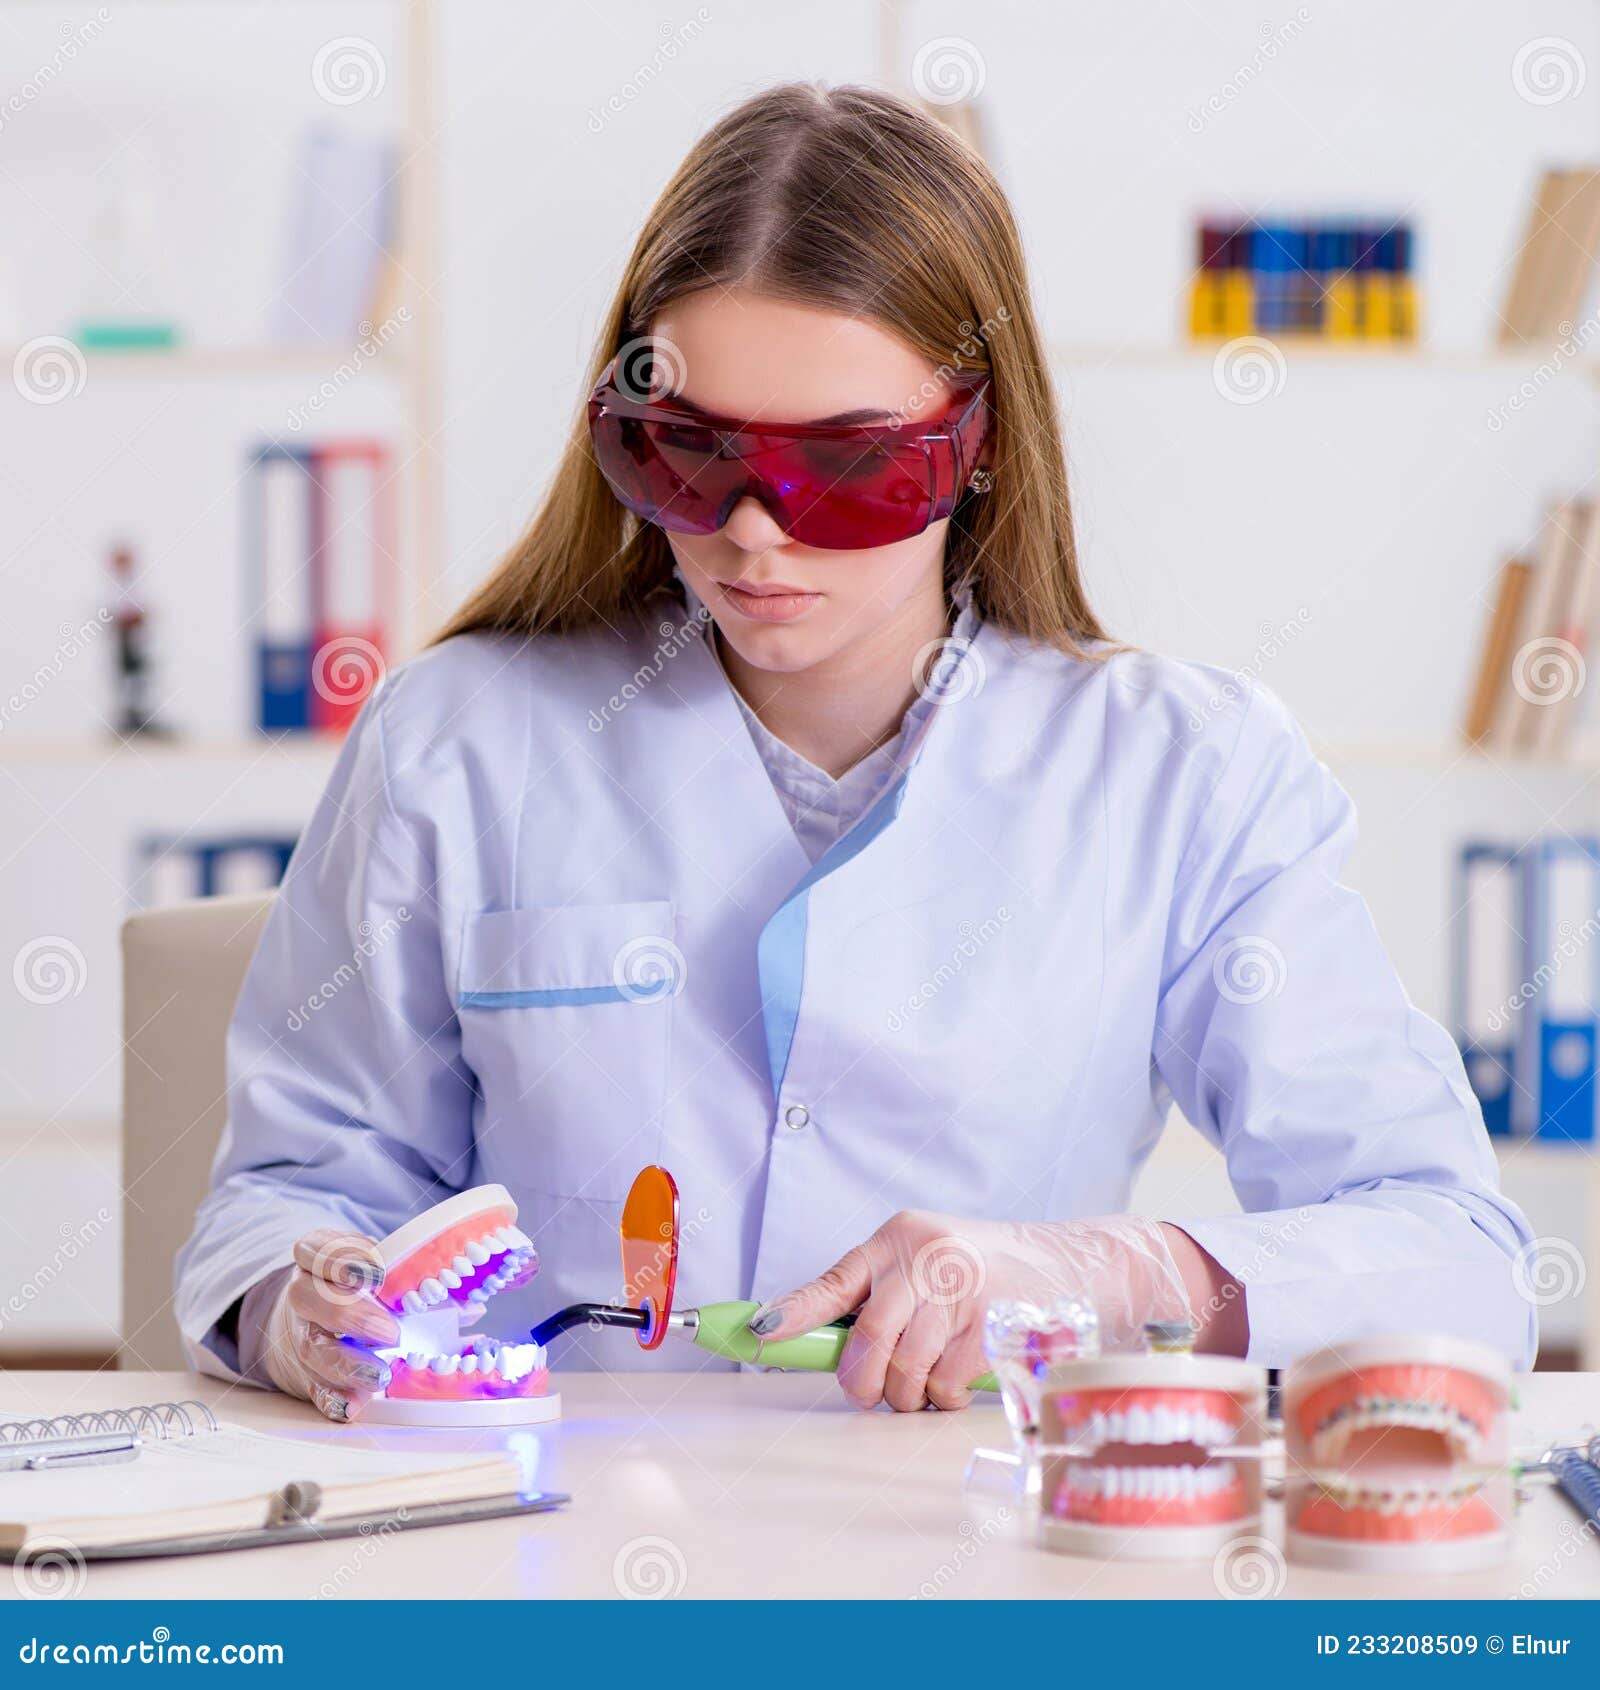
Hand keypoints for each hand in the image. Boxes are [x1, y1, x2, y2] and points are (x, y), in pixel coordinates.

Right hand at [259, 1230, 401, 1421]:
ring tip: (380, 1375)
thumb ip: (413, 1280)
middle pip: (308, 1297)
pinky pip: (312, 1386)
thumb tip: (472, 1308)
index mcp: (318, 1256)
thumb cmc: (358, 1286)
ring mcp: (300, 1333)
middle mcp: (303, 1292)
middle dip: (350, 1315)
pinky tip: (353, 1404)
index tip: (378, 1274)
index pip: (316, 1249)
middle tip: (389, 1332)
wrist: (313, 1318)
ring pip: (310, 1346)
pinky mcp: (304, 1371)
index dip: (342, 1259)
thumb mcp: (376, 1269)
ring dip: (346, 1363)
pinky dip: (333, 1396)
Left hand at [750, 1211, 1197, 1412]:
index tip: (758, 1333)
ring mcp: (965, 1289)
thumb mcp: (925, 1262)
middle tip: (870, 1393)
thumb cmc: (983, 1270)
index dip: (794, 1313)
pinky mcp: (997, 1324)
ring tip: (922, 1383)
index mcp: (898, 1238)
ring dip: (906, 1395)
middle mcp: (928, 1257)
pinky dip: (943, 1397)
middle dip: (862, 1383)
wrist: (1068, 1263)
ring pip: (905, 1370)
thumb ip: (879, 1293)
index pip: (833, 1281)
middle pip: (869, 1340)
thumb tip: (819, 1346)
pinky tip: (957, 1379)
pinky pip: (946, 1385)